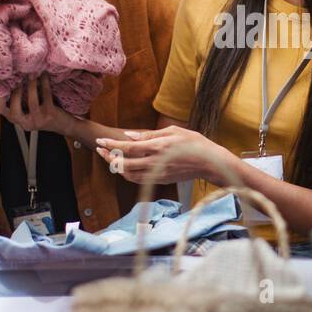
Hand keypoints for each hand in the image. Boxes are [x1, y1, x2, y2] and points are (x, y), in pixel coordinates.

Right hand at [3, 75, 75, 134]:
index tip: (0, 88)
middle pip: (15, 112)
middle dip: (15, 95)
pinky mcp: (50, 114)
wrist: (65, 126)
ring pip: (32, 102)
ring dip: (31, 86)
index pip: (6, 114)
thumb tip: (10, 86)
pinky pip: (46, 96)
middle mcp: (28, 124)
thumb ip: (20, 105)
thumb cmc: (45, 116)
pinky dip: (44, 83)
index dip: (0, 103)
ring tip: (31, 74)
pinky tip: (44, 75)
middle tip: (17, 81)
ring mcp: (39, 120)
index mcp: (21, 123)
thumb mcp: (30, 114)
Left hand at [94, 125, 234, 184]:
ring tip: (111, 157)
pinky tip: (126, 166)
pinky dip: (128, 174)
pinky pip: (138, 180)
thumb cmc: (194, 142)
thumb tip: (130, 136)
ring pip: (129, 175)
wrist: (210, 163)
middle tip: (101, 150)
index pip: (128, 148)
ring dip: (117, 167)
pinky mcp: (161, 181)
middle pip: (124, 164)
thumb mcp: (173, 131)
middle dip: (109, 157)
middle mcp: (156, 163)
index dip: (112, 145)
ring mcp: (158, 174)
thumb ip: (150, 134)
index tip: (101, 141)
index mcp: (158, 147)